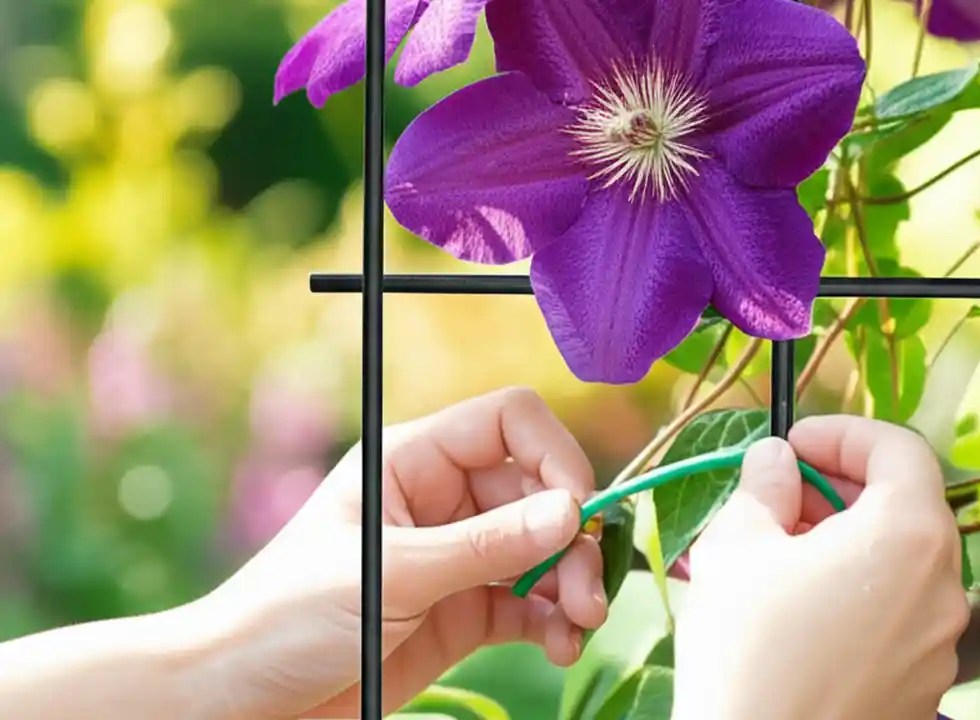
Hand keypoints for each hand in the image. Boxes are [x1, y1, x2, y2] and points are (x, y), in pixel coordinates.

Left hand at [193, 387, 606, 718]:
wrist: (240, 699)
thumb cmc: (286, 618)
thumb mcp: (390, 575)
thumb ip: (485, 546)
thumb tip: (570, 513)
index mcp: (412, 462)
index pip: (507, 423)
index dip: (553, 454)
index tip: (577, 509)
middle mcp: (441, 501)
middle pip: (538, 494)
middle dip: (571, 540)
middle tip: (589, 594)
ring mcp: (456, 559)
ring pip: (543, 552)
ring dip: (572, 583)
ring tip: (580, 626)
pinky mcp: (463, 613)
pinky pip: (529, 605)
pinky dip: (555, 622)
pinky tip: (560, 645)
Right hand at [673, 415, 968, 719]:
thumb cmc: (747, 651)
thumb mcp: (737, 546)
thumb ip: (764, 486)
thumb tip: (777, 460)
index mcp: (909, 535)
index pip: (901, 449)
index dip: (844, 434)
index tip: (792, 446)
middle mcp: (944, 587)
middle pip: (903, 508)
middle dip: (837, 492)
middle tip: (776, 502)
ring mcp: (940, 644)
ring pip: (897, 565)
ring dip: (841, 545)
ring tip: (774, 559)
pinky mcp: (923, 687)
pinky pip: (895, 618)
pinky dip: (854, 597)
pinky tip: (796, 614)